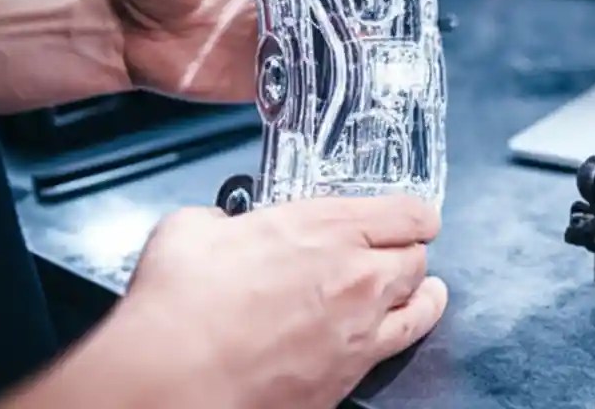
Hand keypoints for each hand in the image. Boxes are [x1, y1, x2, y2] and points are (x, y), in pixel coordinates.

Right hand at [0, 196, 447, 408]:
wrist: (172, 381)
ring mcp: (360, 326)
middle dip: (407, 251)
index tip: (407, 217)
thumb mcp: (193, 229)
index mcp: (325, 227)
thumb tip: (224, 226)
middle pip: (417, 256)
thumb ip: (225, 220)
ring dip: (420, 290)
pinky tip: (399, 327)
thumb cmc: (178, 308)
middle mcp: (357, 273)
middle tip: (393, 253)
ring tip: (420, 287)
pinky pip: (402, 344)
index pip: (407, 211)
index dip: (411, 214)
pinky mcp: (352, 371)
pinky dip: (410, 329)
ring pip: (422, 301)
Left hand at [108, 0, 434, 102]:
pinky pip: (302, 86)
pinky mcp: (260, 81)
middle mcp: (279, 7)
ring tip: (400, 43)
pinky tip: (359, 87)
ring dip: (365, 45)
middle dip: (383, 0)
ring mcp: (274, 45)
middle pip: (342, 3)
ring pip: (331, 45)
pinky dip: (329, 88)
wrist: (114, 34)